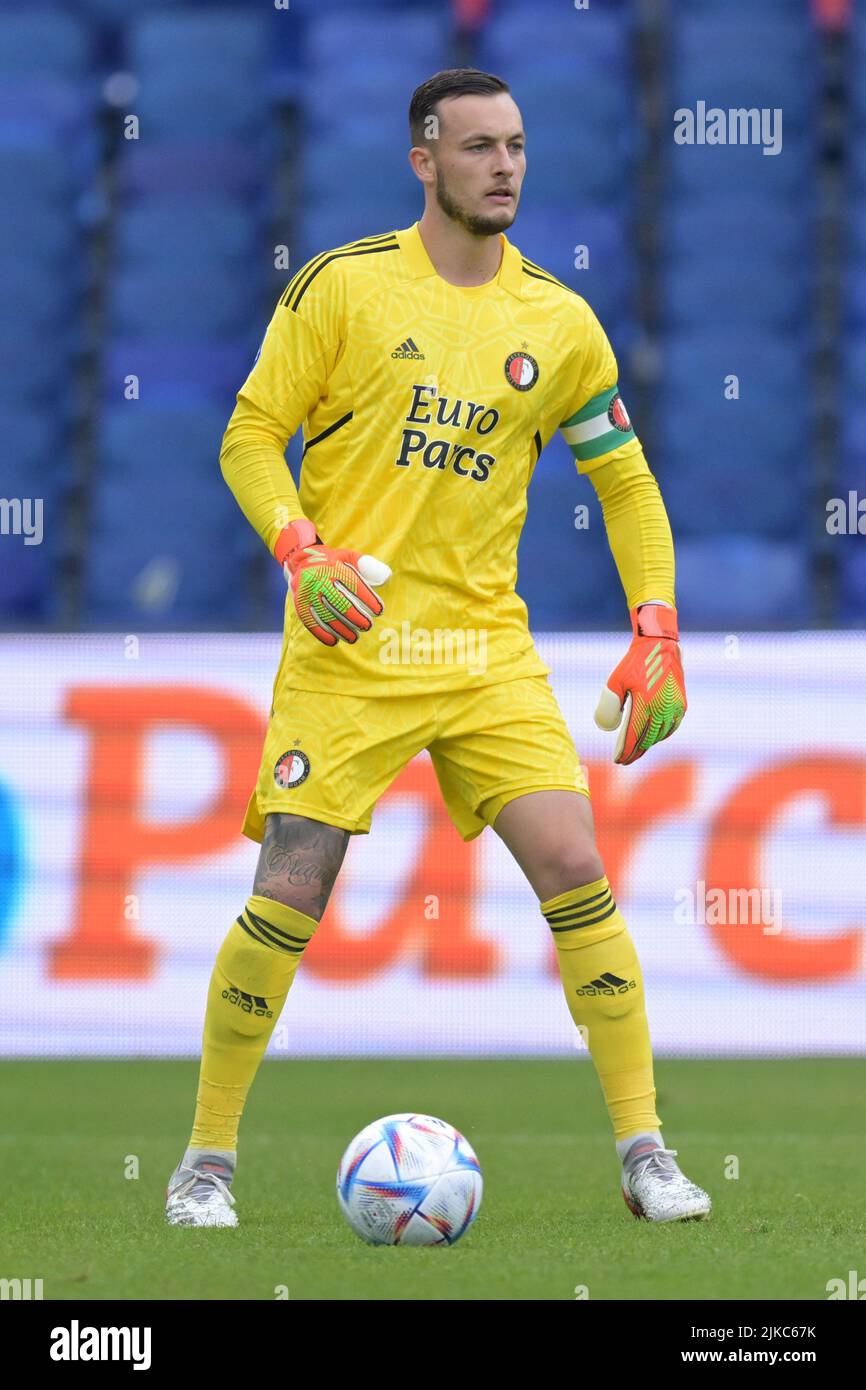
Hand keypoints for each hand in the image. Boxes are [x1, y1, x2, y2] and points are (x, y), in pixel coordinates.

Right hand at [274, 518, 390, 646]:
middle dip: (356, 618)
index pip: (354, 585)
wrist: (300, 561)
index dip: (368, 599)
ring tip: (354, 637)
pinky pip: (311, 622)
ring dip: (342, 629)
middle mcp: (319, 580)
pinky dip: (322, 634)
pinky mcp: (300, 604)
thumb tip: (387, 577)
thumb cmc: (332, 563)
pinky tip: (334, 641)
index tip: (379, 611)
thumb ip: (368, 565)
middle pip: (340, 603)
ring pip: (327, 616)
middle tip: (367, 626)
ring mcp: (307, 593)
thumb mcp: (349, 557)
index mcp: (333, 568)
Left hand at [594, 603, 686, 763]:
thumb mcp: (615, 682)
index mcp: (645, 704)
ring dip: (648, 745)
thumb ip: (609, 705)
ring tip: (636, 751)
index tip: (618, 760)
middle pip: (647, 740)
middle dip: (635, 753)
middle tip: (625, 760)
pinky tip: (653, 738)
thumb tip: (608, 727)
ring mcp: (674, 708)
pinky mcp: (681, 704)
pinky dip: (662, 735)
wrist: (660, 647)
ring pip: (660, 735)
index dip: (625, 751)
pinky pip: (672, 727)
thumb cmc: (634, 664)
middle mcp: (662, 709)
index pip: (633, 736)